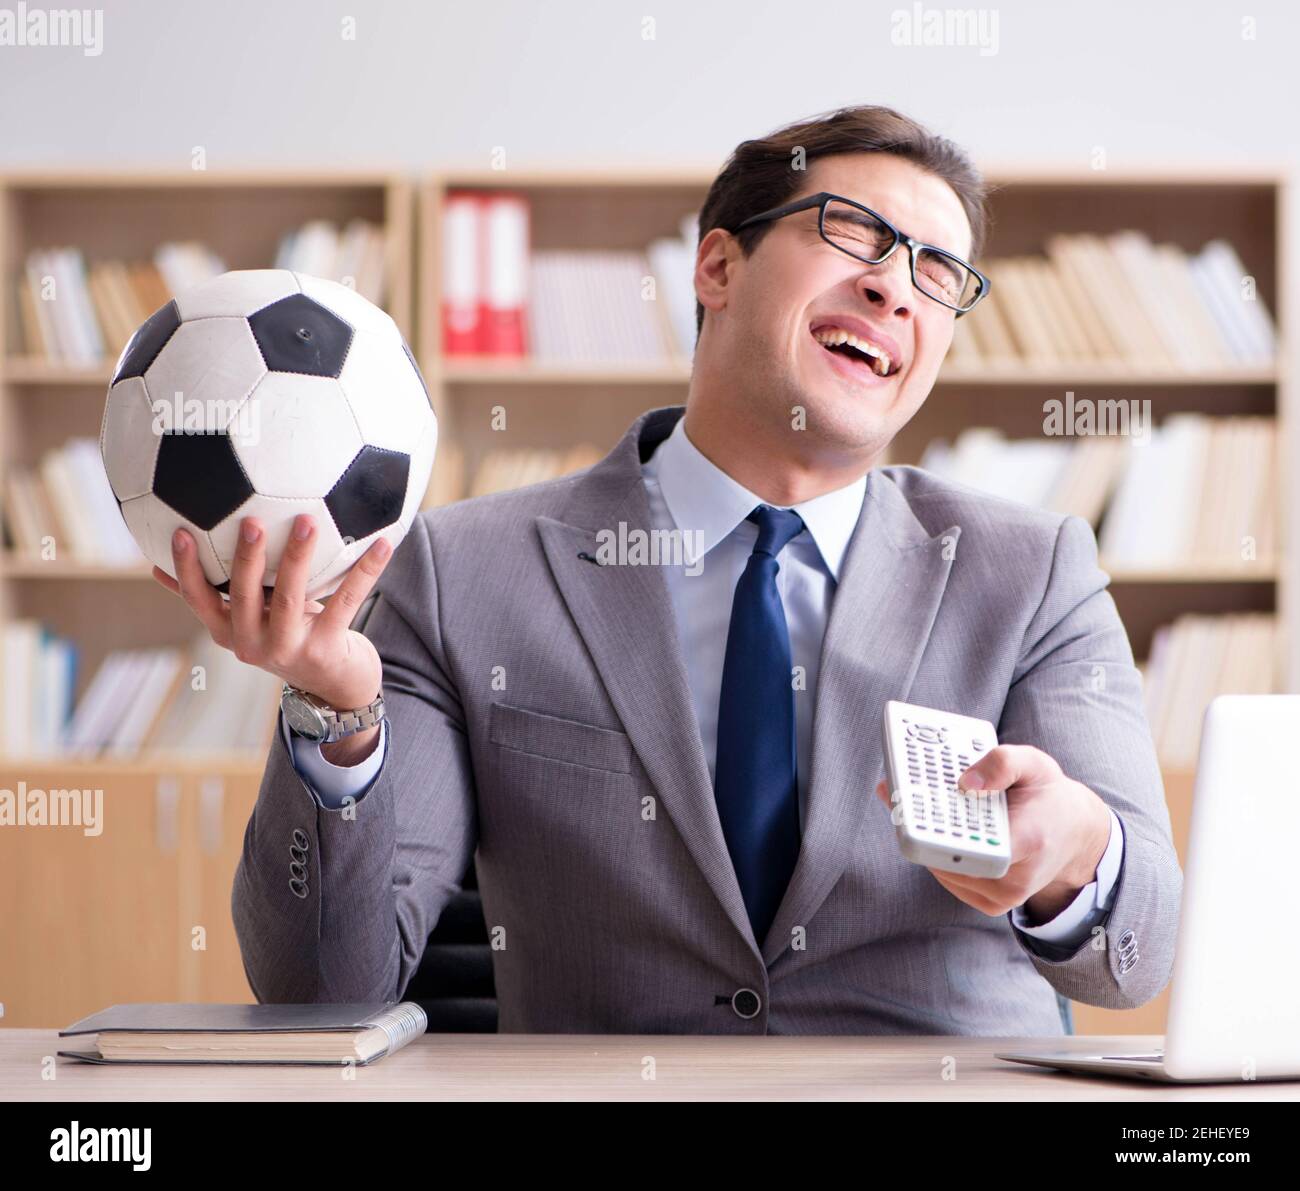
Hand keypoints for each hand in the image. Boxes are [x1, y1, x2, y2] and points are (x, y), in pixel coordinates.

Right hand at [151, 512, 392, 710]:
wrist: (336, 687)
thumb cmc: (289, 638)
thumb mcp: (249, 621)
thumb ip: (217, 596)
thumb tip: (156, 567)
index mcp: (228, 632)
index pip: (199, 600)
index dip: (187, 570)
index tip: (180, 533)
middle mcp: (253, 644)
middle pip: (244, 596)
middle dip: (245, 558)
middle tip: (252, 521)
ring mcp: (290, 649)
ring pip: (292, 598)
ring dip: (299, 558)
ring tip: (307, 522)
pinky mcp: (326, 649)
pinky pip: (346, 601)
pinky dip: (365, 571)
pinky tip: (382, 544)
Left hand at [874, 743, 1111, 924]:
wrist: (1073, 834)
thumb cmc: (1048, 797)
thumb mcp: (1035, 764)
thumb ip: (1003, 763)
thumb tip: (965, 781)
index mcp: (1029, 842)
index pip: (977, 848)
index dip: (940, 835)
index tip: (911, 810)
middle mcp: (1015, 879)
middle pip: (950, 860)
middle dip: (920, 829)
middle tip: (896, 798)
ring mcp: (1003, 896)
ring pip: (944, 871)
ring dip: (923, 841)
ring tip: (906, 808)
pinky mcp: (990, 904)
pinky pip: (949, 880)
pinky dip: (934, 856)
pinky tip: (925, 830)